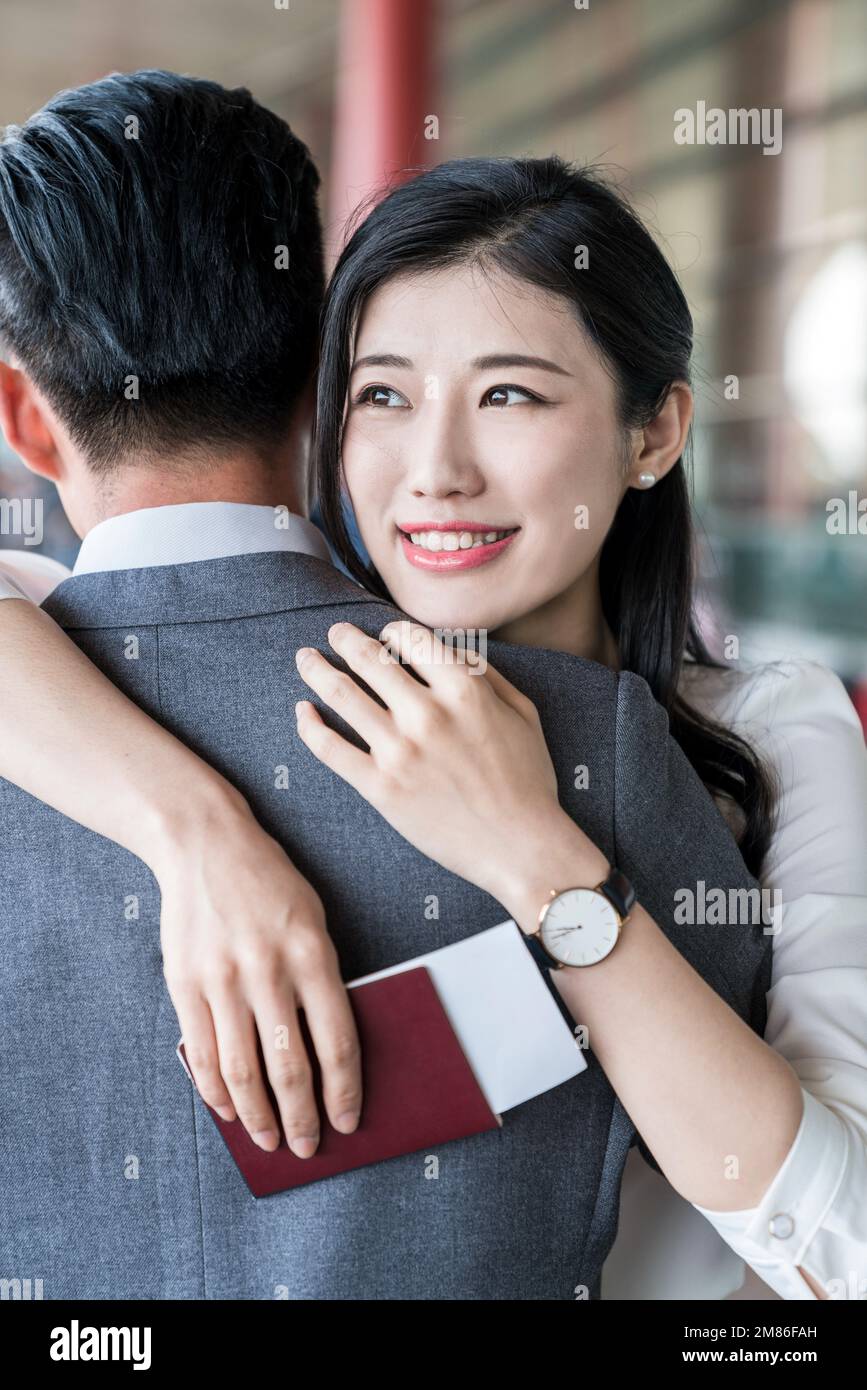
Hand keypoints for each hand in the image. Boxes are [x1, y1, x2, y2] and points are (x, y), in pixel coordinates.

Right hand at [150, 785, 362, 1155]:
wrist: (204, 844)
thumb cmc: (270, 883)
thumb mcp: (314, 919)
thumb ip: (322, 978)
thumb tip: (327, 1051)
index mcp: (312, 953)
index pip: (336, 1041)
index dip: (344, 1091)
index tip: (349, 1121)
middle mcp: (267, 970)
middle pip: (288, 1065)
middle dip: (302, 1116)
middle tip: (309, 1145)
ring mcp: (221, 979)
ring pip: (241, 1070)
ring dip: (257, 1115)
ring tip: (269, 1139)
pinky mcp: (184, 983)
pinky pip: (200, 1052)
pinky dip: (214, 1089)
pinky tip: (228, 1108)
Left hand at [294, 620, 597, 919]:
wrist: (520, 847)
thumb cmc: (528, 781)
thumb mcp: (523, 713)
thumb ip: (486, 675)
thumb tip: (452, 648)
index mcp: (463, 690)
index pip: (410, 639)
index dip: (391, 631)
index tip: (383, 634)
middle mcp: (426, 714)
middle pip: (368, 660)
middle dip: (346, 639)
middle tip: (334, 631)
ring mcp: (399, 751)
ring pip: (341, 695)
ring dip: (317, 670)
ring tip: (305, 659)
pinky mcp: (379, 788)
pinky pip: (330, 749)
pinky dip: (309, 725)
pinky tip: (302, 711)